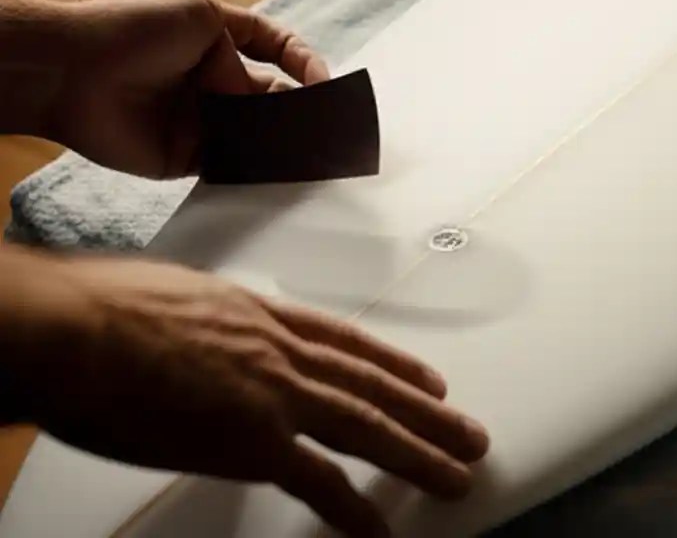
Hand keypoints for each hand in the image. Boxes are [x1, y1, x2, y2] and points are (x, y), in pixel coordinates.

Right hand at [0, 247, 487, 537]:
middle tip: (468, 432)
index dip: (395, 362)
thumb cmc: (102, 307)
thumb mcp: (174, 293)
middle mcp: (281, 351)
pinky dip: (354, 509)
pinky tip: (381, 528)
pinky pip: (320, 482)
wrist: (77, 330)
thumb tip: (200, 328)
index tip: (427, 377)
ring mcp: (275, 396)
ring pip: (369, 427)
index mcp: (261, 315)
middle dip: (429, 412)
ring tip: (458, 474)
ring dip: (420, 453)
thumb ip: (207, 317)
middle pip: (374, 385)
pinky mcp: (254, 442)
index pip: (347, 341)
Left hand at [22, 0, 329, 177]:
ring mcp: (205, 122)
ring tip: (317, 149)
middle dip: (305, 109)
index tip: (324, 81)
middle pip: (275, 98)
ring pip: (260, 135)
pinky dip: (257, 169)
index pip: (277, 50)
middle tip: (333, 124)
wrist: (71, 71)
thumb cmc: (131, 28)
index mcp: (221, 43)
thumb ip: (246, 52)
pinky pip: (234, 166)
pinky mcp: (190, 158)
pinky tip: (280, 169)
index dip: (304, 62)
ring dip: (287, 140)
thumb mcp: (201, 15)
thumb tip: (259, 98)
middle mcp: (216, 83)